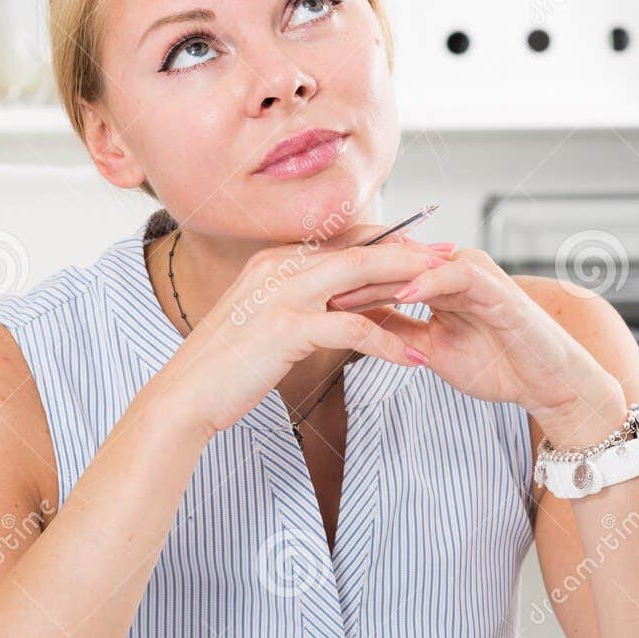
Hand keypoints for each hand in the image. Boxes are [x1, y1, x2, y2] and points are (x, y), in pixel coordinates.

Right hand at [170, 226, 444, 436]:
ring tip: (447, 293)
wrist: (186, 395)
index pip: (343, 241)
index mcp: (275, 262)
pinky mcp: (286, 327)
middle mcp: (279, 267)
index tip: (425, 248)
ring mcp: (281, 294)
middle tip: (452, 255)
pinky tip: (415, 358)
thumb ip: (300, 304)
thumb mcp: (266, 322)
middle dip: (410, 251)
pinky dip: (389, 342)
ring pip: (360, 276)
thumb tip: (340, 306)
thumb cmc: (228, 366)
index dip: (387, 242)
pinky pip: (352, 328)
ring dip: (408, 283)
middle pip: (359, 249)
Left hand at [326, 247, 624, 439]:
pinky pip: (457, 278)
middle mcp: (452, 269)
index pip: (379, 271)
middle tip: (308, 287)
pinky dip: (427, 283)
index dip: (340, 282)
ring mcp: (475, 275)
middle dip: (347, 275)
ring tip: (339, 291)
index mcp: (435, 281)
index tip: (302, 298)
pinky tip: (399, 294)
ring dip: (377, 277)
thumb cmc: (499, 365)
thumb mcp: (431, 350)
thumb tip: (351, 326)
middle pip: (391, 262)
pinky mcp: (496, 288)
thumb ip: (396, 332)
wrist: (548, 383)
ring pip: (417, 265)